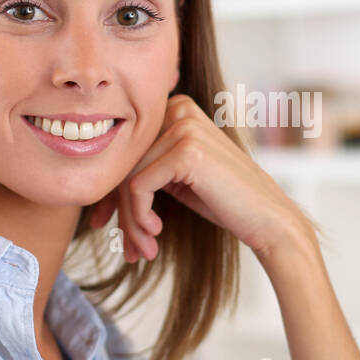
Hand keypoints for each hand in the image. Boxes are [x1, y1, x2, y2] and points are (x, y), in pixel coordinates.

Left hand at [88, 94, 308, 262]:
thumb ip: (143, 167)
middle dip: (118, 211)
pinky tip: (155, 234)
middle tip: (126, 249)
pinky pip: (138, 188)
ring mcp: (183, 127)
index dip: (109, 191)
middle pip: (123, 164)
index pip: (125, 151)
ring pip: (127, 179)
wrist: (267, 218)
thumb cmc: (223, 201)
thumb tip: (92, 184)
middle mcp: (177, 110)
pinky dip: (139, 217)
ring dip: (130, 223)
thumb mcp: (175, 177)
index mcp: (174, 109)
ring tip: (141, 251)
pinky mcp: (185, 151)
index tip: (103, 224)